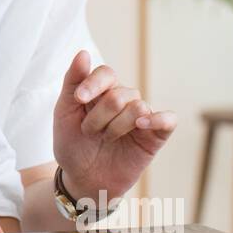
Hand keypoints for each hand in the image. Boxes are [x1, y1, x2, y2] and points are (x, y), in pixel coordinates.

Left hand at [52, 50, 177, 202]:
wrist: (82, 179)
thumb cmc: (73, 144)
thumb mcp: (64, 112)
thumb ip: (73, 82)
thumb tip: (83, 53)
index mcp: (103, 91)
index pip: (106, 73)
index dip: (93, 84)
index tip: (79, 101)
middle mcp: (125, 100)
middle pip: (120, 93)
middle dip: (99, 116)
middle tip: (90, 132)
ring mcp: (142, 117)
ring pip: (137, 107)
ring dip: (115, 127)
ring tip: (106, 139)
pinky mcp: (155, 135)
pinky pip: (168, 119)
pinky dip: (158, 119)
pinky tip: (141, 125)